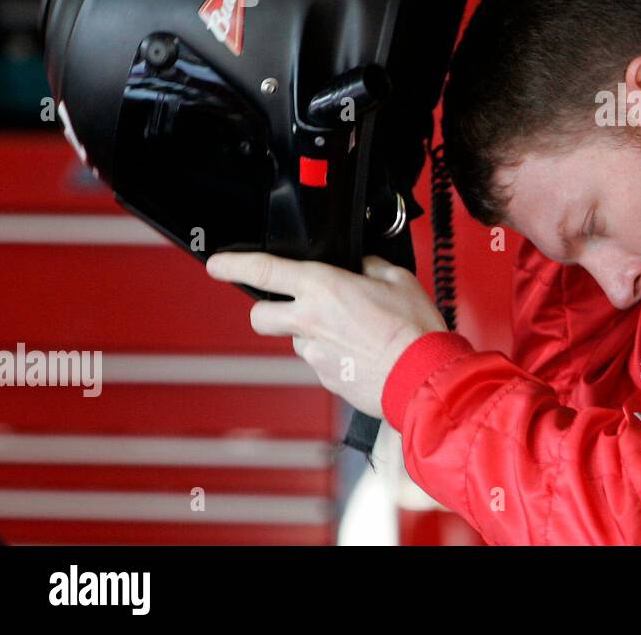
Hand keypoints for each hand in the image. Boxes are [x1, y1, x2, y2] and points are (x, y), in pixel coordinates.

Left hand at [206, 253, 447, 417]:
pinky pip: (318, 359)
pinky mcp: (324, 378)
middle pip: (260, 315)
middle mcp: (310, 321)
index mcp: (324, 288)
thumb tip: (359, 267)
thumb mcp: (398, 279)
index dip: (234, 264)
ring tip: (352, 332)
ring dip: (312, 332)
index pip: (264, 270)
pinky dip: (332, 354)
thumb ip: (369, 267)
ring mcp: (314, 353)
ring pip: (294, 339)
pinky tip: (361, 352)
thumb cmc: (414, 329)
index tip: (218, 263)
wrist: (422, 377)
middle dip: (268, 309)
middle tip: (293, 304)